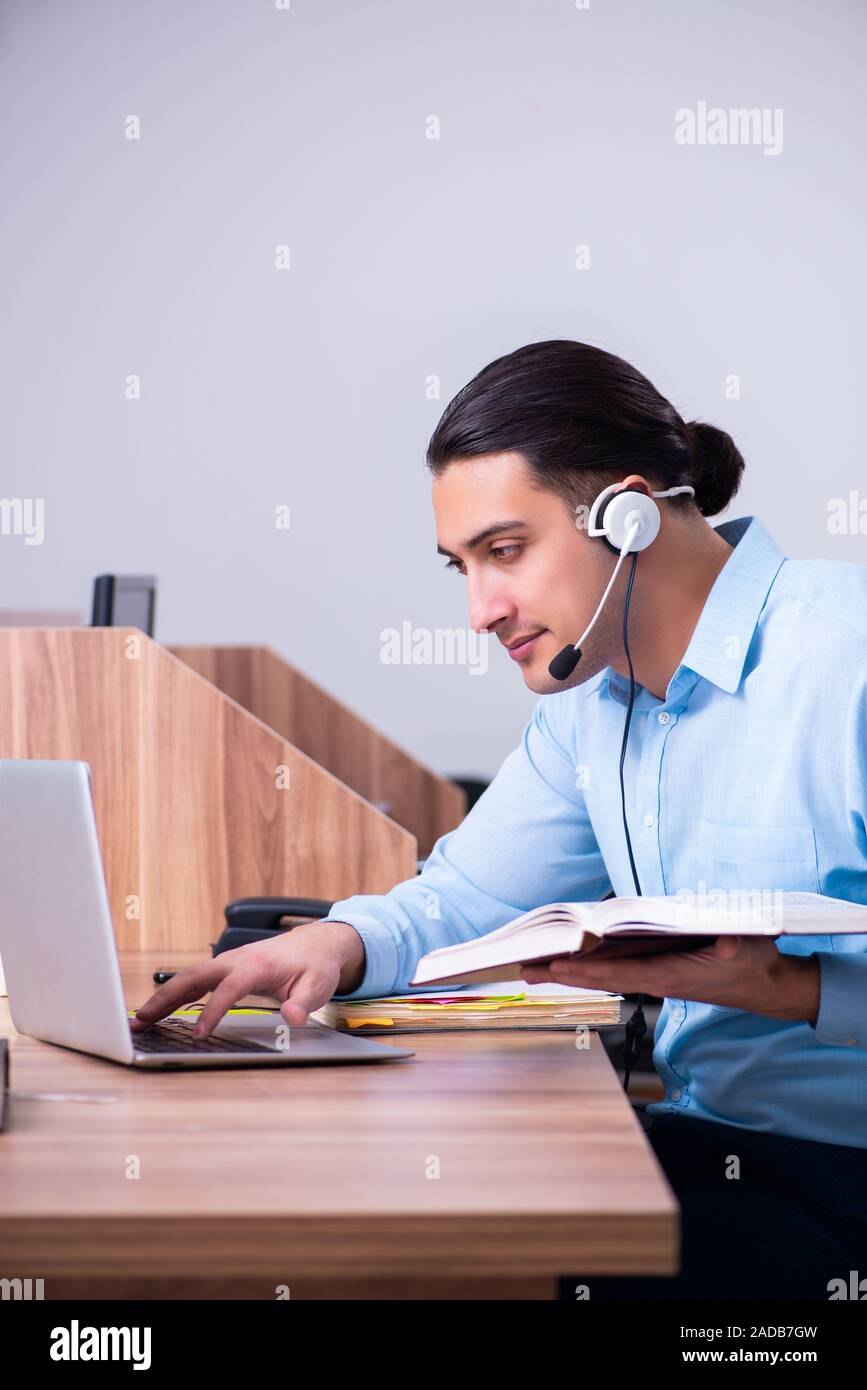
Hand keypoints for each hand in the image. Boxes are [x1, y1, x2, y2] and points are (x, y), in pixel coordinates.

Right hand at [130, 920, 364, 1037]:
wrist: (315, 944)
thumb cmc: (314, 965)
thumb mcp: (317, 986)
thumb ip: (303, 1003)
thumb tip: (292, 1018)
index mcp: (256, 965)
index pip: (228, 989)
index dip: (212, 1011)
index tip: (198, 1034)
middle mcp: (236, 960)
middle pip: (193, 976)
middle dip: (166, 997)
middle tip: (143, 1020)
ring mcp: (228, 963)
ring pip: (188, 977)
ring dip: (163, 996)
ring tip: (141, 1019)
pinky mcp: (225, 969)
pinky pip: (194, 980)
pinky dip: (174, 994)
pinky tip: (160, 1010)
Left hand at [521, 935, 819, 1024]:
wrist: (763, 985)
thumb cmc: (753, 962)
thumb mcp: (749, 949)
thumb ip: (735, 946)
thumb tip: (726, 944)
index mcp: (670, 975)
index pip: (619, 973)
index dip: (587, 970)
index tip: (555, 966)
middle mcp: (653, 978)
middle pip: (599, 976)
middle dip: (561, 972)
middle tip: (521, 969)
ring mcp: (651, 975)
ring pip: (601, 973)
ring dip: (567, 969)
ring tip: (530, 965)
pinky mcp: (653, 970)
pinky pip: (612, 968)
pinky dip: (586, 963)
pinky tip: (565, 958)